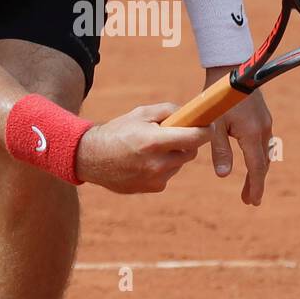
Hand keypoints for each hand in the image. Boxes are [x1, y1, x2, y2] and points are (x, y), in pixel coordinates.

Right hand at [75, 103, 209, 193]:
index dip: (206, 131)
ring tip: (152, 148)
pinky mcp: (153, 188)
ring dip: (173, 155)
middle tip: (175, 134)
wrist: (91, 158)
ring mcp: (155, 179)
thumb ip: (168, 110)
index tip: (208, 125)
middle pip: (190, 152)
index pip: (194, 138)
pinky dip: (163, 167)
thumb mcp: (141, 113)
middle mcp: (157, 163)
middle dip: (187, 142)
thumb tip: (191, 113)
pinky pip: (168, 174)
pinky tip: (145, 161)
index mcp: (154, 141)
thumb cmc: (118, 131)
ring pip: (179, 164)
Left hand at [204, 66, 272, 205]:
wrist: (231, 68)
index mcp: (252, 134)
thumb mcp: (214, 125)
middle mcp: (263, 130)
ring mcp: (265, 122)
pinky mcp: (262, 116)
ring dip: (258, 169)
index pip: (256, 168)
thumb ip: (220, 150)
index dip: (254, 187)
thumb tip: (223, 175)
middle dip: (256, 182)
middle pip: (263, 163)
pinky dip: (259, 156)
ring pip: (264, 153)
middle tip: (249, 199)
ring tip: (250, 183)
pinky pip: (264, 142)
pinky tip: (252, 159)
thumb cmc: (217, 97)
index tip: (252, 202)